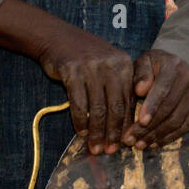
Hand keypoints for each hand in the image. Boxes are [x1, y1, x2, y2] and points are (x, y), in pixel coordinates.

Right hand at [36, 24, 135, 155]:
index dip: (128, 123)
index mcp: (125, 65)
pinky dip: (81, 120)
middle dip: (114, 132)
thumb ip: (117, 89)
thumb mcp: (108, 67)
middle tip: (111, 151)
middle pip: (116, 106)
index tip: (125, 143)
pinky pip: (79, 102)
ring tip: (96, 147)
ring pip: (98, 107)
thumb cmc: (87, 57)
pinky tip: (81, 132)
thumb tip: (123, 124)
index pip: (130, 100)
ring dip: (97, 131)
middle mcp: (111, 65)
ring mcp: (92, 68)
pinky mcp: (73, 71)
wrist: (58, 37)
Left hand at [122, 49, 188, 149]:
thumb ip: (140, 74)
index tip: (140, 122)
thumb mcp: (143, 64)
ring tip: (140, 145)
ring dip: (158, 135)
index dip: (152, 107)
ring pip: (179, 120)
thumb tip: (140, 90)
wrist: (173, 66)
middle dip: (150, 127)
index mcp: (174, 65)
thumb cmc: (152, 67)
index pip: (163, 89)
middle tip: (131, 140)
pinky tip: (155, 143)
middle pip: (170, 108)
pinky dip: (171, 136)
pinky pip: (187, 125)